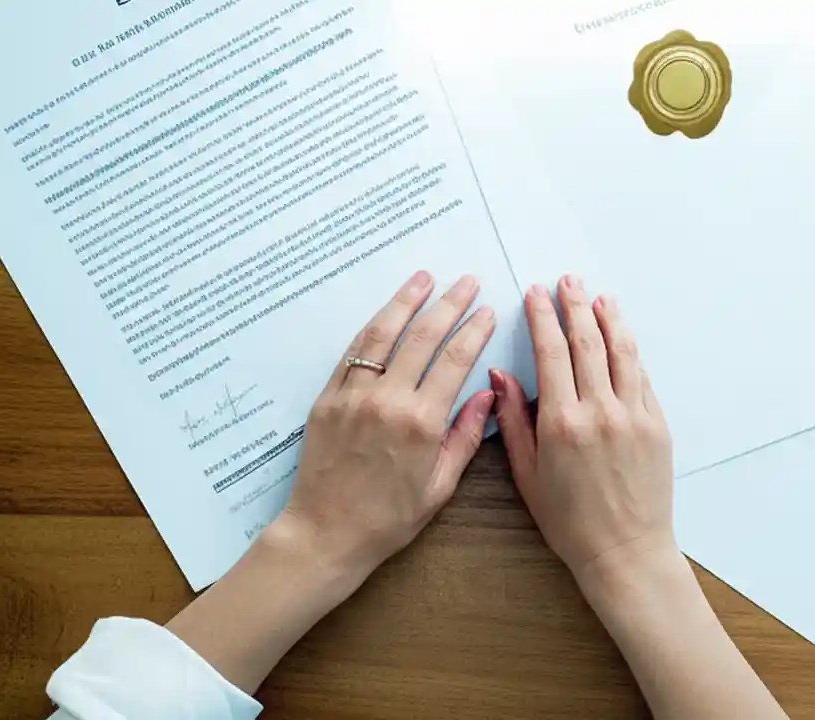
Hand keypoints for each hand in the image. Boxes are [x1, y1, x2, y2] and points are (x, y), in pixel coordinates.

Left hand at [279, 271, 497, 584]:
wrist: (326, 533)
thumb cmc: (390, 518)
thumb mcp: (441, 485)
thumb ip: (465, 435)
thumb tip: (488, 394)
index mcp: (422, 422)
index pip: (454, 361)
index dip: (474, 331)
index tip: (487, 310)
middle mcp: (388, 400)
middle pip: (422, 338)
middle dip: (448, 305)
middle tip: (466, 281)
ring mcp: (353, 396)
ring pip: (382, 336)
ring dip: (406, 302)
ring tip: (424, 278)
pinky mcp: (327, 399)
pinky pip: (352, 354)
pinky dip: (372, 329)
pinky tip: (386, 313)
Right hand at [490, 275, 676, 583]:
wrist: (624, 552)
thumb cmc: (568, 521)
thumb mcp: (527, 474)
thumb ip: (512, 420)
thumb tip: (501, 375)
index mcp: (561, 422)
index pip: (551, 353)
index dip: (543, 319)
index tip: (536, 294)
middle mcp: (600, 411)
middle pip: (588, 343)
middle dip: (575, 306)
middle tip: (567, 280)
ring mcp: (634, 415)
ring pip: (622, 352)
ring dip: (609, 319)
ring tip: (599, 297)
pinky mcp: (657, 425)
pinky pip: (641, 377)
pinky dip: (630, 352)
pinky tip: (621, 337)